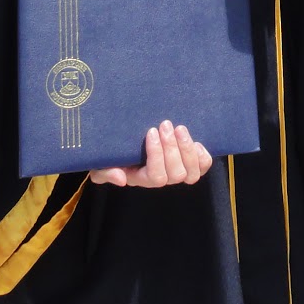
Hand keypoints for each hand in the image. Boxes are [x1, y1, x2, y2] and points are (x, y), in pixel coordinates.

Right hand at [89, 121, 211, 187]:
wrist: (126, 138)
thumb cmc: (113, 151)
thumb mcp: (101, 162)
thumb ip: (105, 173)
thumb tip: (121, 179)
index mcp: (142, 177)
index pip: (155, 176)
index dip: (157, 155)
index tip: (152, 131)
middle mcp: (162, 177)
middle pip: (175, 174)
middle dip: (172, 149)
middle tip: (165, 124)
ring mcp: (178, 171)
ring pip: (191, 173)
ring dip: (187, 149)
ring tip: (180, 128)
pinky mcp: (191, 162)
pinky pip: (203, 167)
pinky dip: (202, 156)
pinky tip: (195, 141)